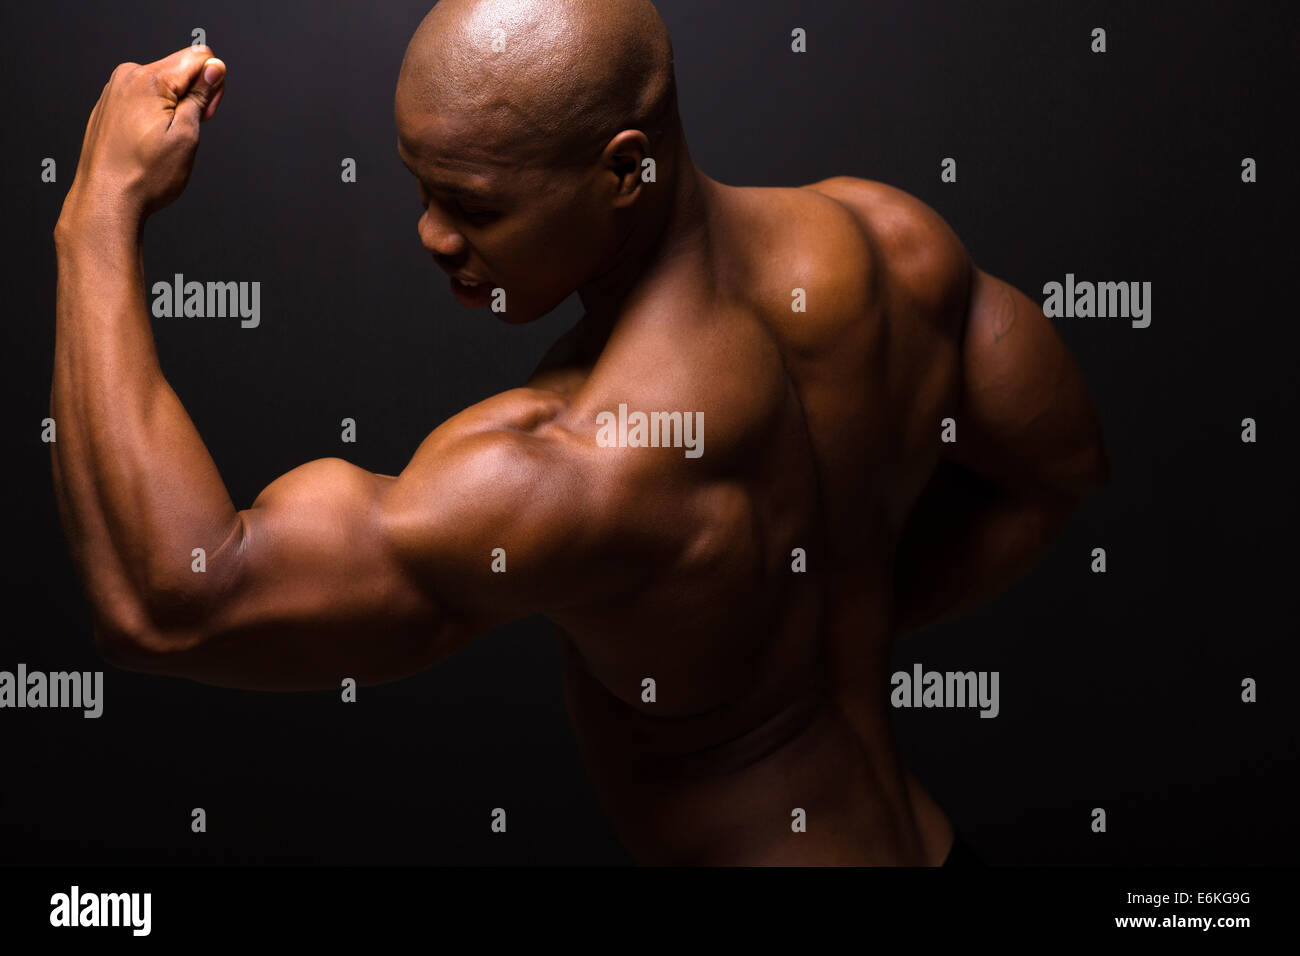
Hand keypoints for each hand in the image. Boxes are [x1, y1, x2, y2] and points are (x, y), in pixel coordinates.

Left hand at [61, 45, 225, 229]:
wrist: (106, 200)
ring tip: (165, 141)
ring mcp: (114, 90)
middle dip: (193, 96)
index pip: (198, 57)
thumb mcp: (186, 135)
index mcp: (149, 79)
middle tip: (187, 133)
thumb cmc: (143, 176)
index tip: (206, 112)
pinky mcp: (108, 106)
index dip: (213, 84)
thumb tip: (214, 68)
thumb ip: (201, 96)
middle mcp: (128, 77)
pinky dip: (155, 115)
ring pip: (162, 85)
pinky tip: (150, 142)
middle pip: (179, 69)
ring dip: (174, 107)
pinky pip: (142, 98)